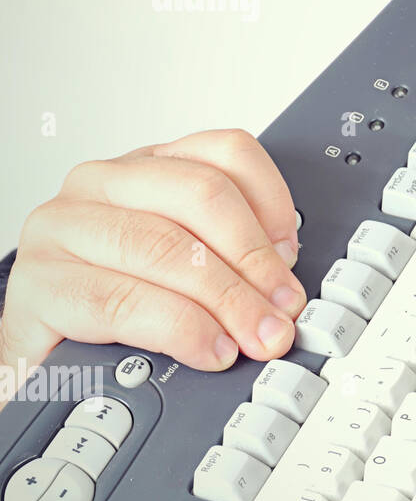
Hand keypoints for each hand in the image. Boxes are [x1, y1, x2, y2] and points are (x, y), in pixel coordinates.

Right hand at [0, 129, 305, 381]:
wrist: (40, 349)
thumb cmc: (113, 300)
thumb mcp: (180, 262)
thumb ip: (227, 255)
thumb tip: (283, 286)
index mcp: (146, 167)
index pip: (226, 150)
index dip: (273, 202)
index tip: (291, 255)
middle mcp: (100, 183)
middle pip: (202, 195)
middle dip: (255, 259)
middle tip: (282, 309)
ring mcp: (62, 228)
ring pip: (167, 246)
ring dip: (227, 299)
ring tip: (255, 335)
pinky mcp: (38, 283)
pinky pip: (124, 301)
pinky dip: (181, 330)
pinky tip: (208, 349)